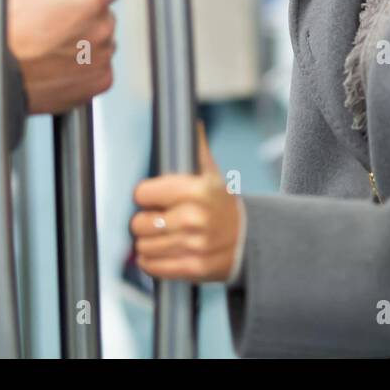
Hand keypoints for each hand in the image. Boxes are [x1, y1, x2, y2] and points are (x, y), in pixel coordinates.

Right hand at [6, 0, 119, 114]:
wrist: (3, 71)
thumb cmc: (11, 26)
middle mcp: (104, 26)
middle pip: (105, 18)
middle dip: (88, 20)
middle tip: (61, 26)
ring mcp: (104, 55)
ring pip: (102, 45)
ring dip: (87, 45)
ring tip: (57, 49)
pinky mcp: (101, 79)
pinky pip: (99, 70)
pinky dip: (86, 69)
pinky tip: (63, 66)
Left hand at [131, 122, 240, 282]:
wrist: (250, 242)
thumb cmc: (224, 206)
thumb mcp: (214, 176)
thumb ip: (197, 150)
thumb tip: (192, 121)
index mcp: (196, 190)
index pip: (143, 193)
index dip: (147, 195)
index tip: (156, 198)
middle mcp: (193, 218)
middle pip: (139, 223)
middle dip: (146, 221)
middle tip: (160, 219)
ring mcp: (193, 246)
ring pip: (142, 247)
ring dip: (149, 243)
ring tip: (165, 237)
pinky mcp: (192, 268)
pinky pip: (152, 267)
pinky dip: (151, 262)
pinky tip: (163, 252)